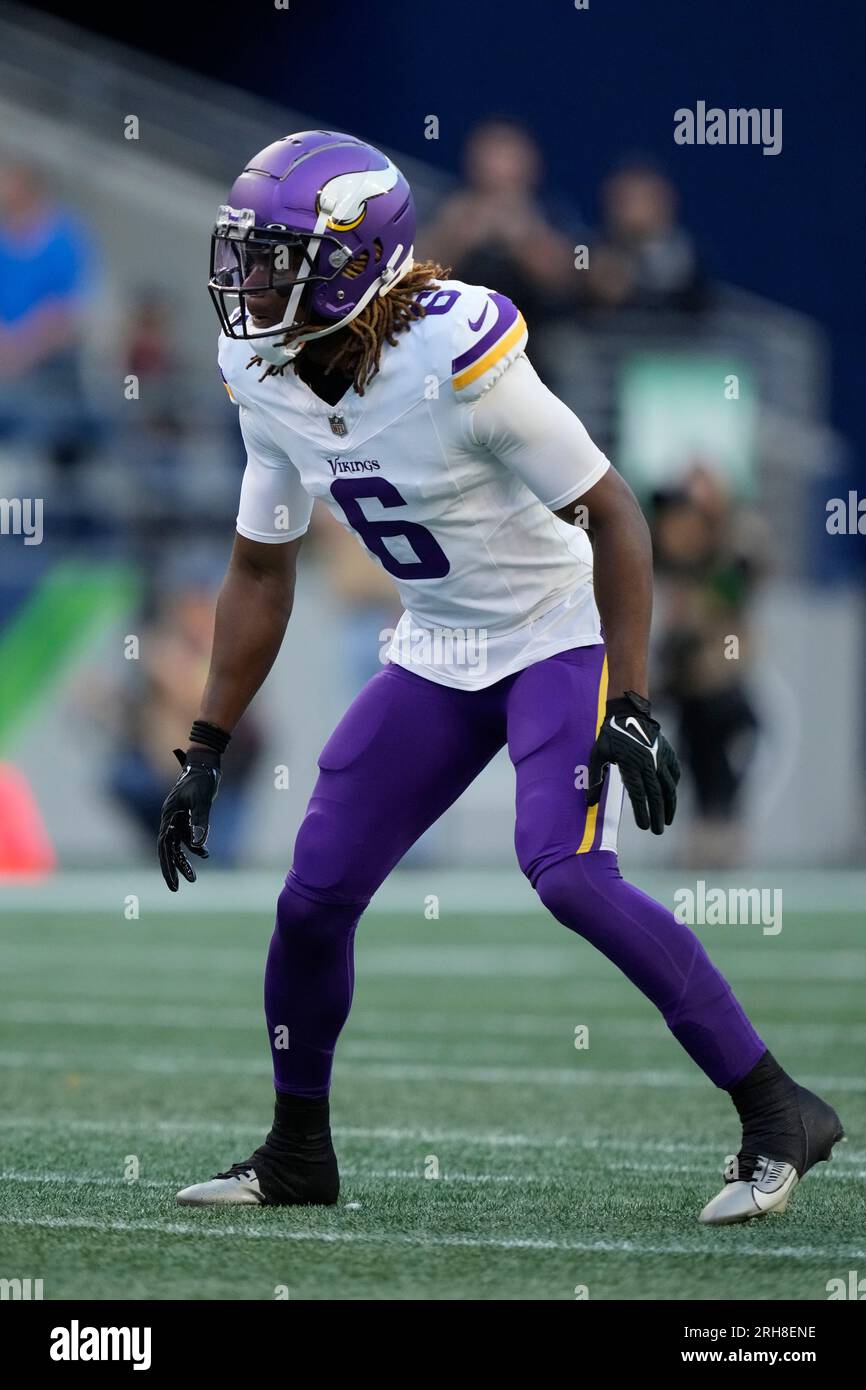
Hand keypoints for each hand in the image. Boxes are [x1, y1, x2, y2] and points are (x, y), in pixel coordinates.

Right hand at [157, 748, 220, 890]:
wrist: (206, 763)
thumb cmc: (202, 779)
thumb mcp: (203, 801)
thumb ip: (201, 822)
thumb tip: (199, 847)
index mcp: (168, 815)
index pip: (164, 846)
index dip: (167, 865)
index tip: (173, 883)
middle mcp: (170, 818)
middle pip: (168, 849)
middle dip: (172, 869)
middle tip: (177, 888)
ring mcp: (178, 818)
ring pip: (178, 844)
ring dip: (185, 860)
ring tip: (193, 878)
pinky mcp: (187, 815)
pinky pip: (188, 836)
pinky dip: (195, 845)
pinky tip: (204, 855)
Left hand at [587, 692, 679, 834]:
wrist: (629, 712)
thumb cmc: (610, 735)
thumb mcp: (597, 755)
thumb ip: (594, 778)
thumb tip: (588, 803)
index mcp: (631, 765)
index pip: (639, 795)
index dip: (643, 812)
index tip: (645, 827)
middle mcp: (648, 763)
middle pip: (656, 795)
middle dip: (658, 815)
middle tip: (658, 831)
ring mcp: (660, 758)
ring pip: (669, 787)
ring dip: (669, 805)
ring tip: (668, 820)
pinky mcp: (667, 752)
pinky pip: (674, 773)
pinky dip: (674, 786)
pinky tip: (671, 796)